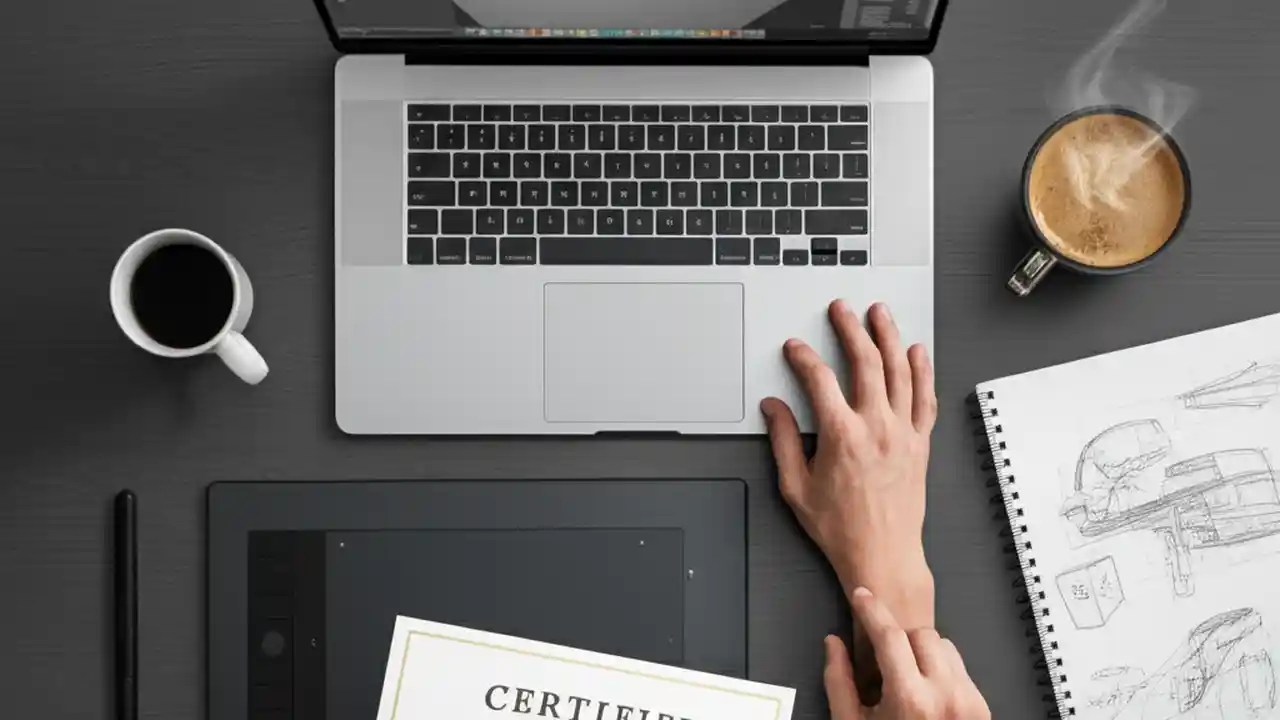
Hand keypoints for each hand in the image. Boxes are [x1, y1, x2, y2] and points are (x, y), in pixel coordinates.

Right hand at [761, 301, 935, 628]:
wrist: (883, 556)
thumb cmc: (842, 528)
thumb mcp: (796, 487)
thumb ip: (784, 441)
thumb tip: (774, 409)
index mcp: (842, 436)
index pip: (821, 380)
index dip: (804, 358)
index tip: (796, 348)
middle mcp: (876, 428)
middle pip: (866, 362)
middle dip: (851, 329)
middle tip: (842, 310)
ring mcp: (902, 433)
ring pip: (900, 371)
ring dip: (889, 337)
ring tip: (880, 315)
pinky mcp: (920, 443)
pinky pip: (925, 397)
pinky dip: (923, 370)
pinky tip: (918, 352)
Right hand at [824, 588, 989, 719]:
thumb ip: (838, 681)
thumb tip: (833, 642)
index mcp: (910, 700)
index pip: (890, 636)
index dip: (872, 610)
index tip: (862, 596)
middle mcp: (946, 696)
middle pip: (921, 635)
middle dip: (899, 640)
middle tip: (884, 658)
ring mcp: (970, 703)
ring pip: (945, 647)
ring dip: (922, 653)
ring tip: (906, 678)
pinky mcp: (983, 709)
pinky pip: (960, 669)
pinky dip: (941, 671)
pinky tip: (926, 692)